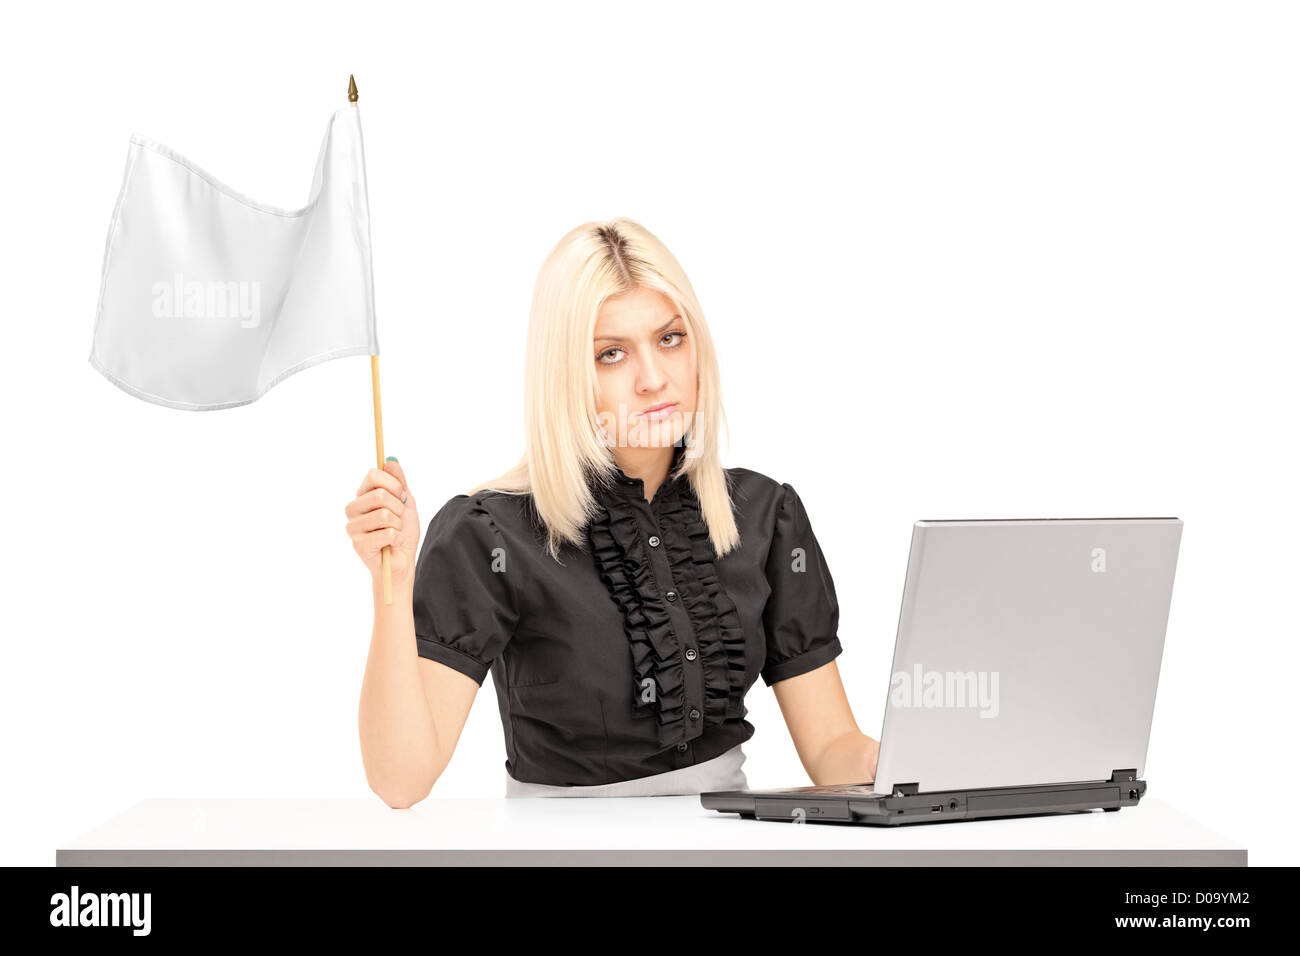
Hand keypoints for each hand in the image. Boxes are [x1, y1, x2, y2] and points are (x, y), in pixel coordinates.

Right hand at [345, 458, 418, 586]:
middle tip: (398, 518)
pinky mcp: (358, 544)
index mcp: (362, 495)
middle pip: (380, 495)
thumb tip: (391, 460)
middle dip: (399, 508)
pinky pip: (388, 533)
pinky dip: (397, 538)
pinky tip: (391, 544)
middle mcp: (353, 508)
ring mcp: (353, 527)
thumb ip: (398, 481)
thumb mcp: (405, 502)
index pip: (373, 475)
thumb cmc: (402, 531)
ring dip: (398, 525)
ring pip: (384, 515)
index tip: (401, 495)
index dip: (393, 484)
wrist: (402, 560)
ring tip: (394, 532)